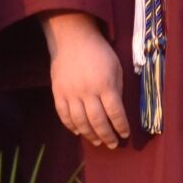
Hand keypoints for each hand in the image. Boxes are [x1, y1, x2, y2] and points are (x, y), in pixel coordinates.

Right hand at [43, 12, 128, 149]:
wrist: (73, 38)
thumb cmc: (99, 52)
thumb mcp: (116, 68)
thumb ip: (116, 90)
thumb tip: (116, 112)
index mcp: (105, 84)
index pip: (115, 113)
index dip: (121, 126)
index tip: (125, 134)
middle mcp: (87, 91)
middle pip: (98, 121)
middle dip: (107, 136)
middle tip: (112, 144)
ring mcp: (70, 92)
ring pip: (80, 122)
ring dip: (90, 135)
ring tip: (97, 142)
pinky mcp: (58, 92)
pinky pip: (63, 114)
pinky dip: (71, 126)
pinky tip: (78, 132)